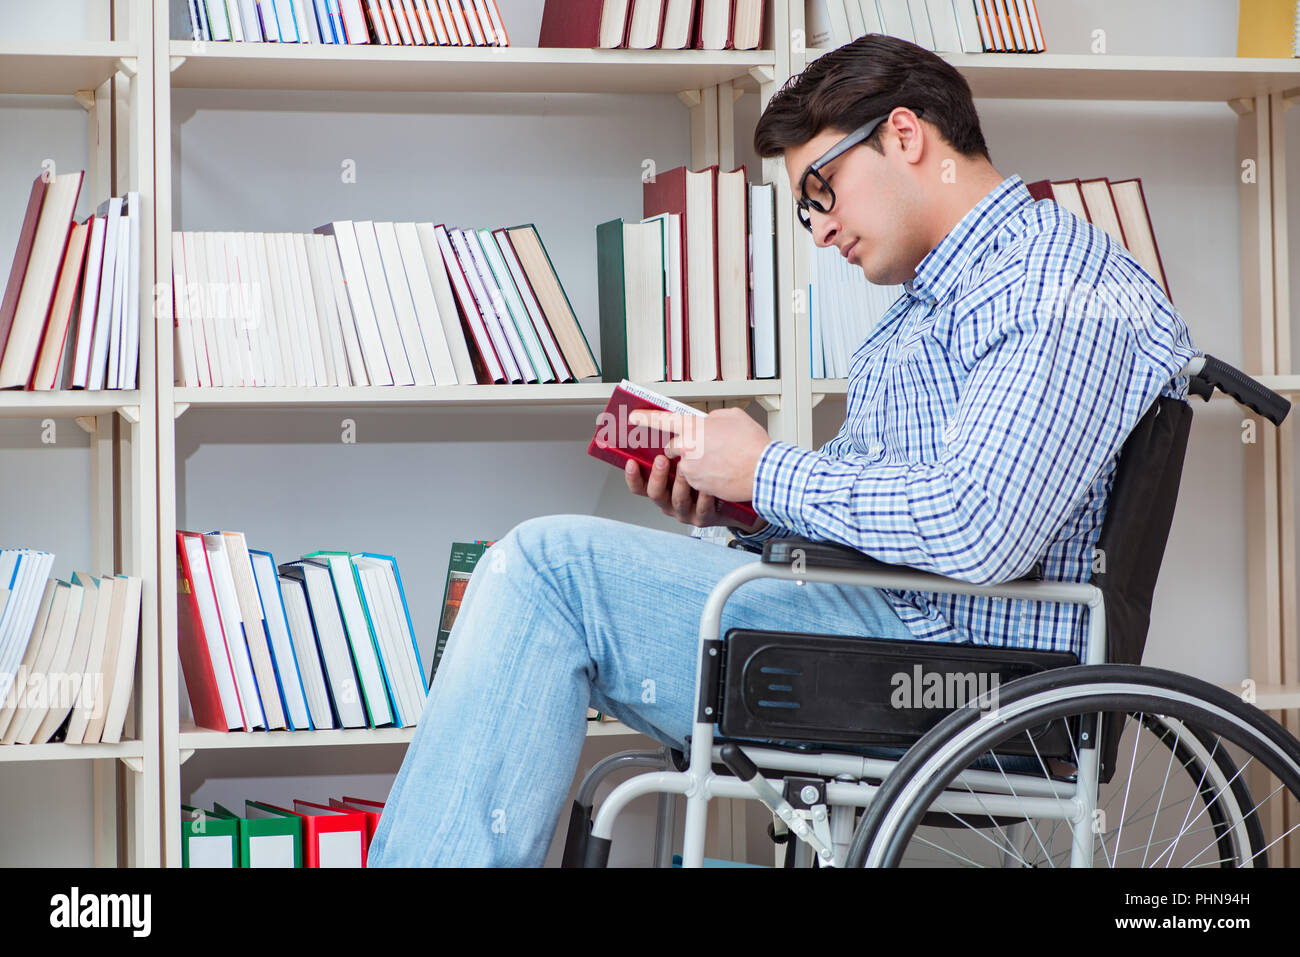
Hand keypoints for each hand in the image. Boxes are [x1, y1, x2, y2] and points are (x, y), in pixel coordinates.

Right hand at [622, 454, 725, 528]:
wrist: (729, 497)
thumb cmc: (704, 473)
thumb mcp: (684, 462)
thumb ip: (672, 450)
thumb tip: (661, 423)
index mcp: (660, 489)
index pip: (639, 486)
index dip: (632, 476)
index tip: (631, 462)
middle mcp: (668, 502)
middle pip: (654, 493)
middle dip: (657, 476)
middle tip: (661, 459)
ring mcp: (685, 512)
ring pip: (677, 500)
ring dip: (680, 483)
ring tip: (686, 469)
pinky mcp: (703, 518)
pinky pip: (702, 508)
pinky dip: (704, 496)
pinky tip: (707, 486)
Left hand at [627, 407, 770, 503]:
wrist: (764, 471)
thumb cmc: (753, 445)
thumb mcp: (733, 417)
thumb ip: (713, 418)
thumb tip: (707, 423)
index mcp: (693, 427)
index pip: (662, 420)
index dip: (646, 418)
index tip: (634, 418)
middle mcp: (687, 448)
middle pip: (672, 448)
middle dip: (681, 448)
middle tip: (701, 447)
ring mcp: (691, 470)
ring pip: (684, 467)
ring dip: (696, 465)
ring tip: (718, 462)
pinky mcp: (698, 487)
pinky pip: (695, 481)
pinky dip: (705, 478)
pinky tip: (721, 473)